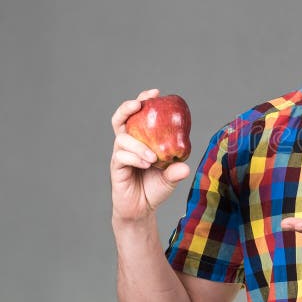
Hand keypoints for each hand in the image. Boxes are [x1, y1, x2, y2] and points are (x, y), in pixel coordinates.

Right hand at [110, 89, 190, 224]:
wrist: (142, 209)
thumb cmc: (155, 188)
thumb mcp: (171, 178)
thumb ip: (177, 171)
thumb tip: (185, 167)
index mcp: (141, 139)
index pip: (139, 115)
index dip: (144, 100)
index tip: (156, 92)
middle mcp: (128, 143)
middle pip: (121, 119)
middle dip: (128, 107)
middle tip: (139, 104)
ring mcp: (120, 154)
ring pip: (122, 138)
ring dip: (139, 145)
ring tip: (153, 158)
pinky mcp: (116, 167)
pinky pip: (121, 156)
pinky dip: (135, 158)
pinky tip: (147, 164)